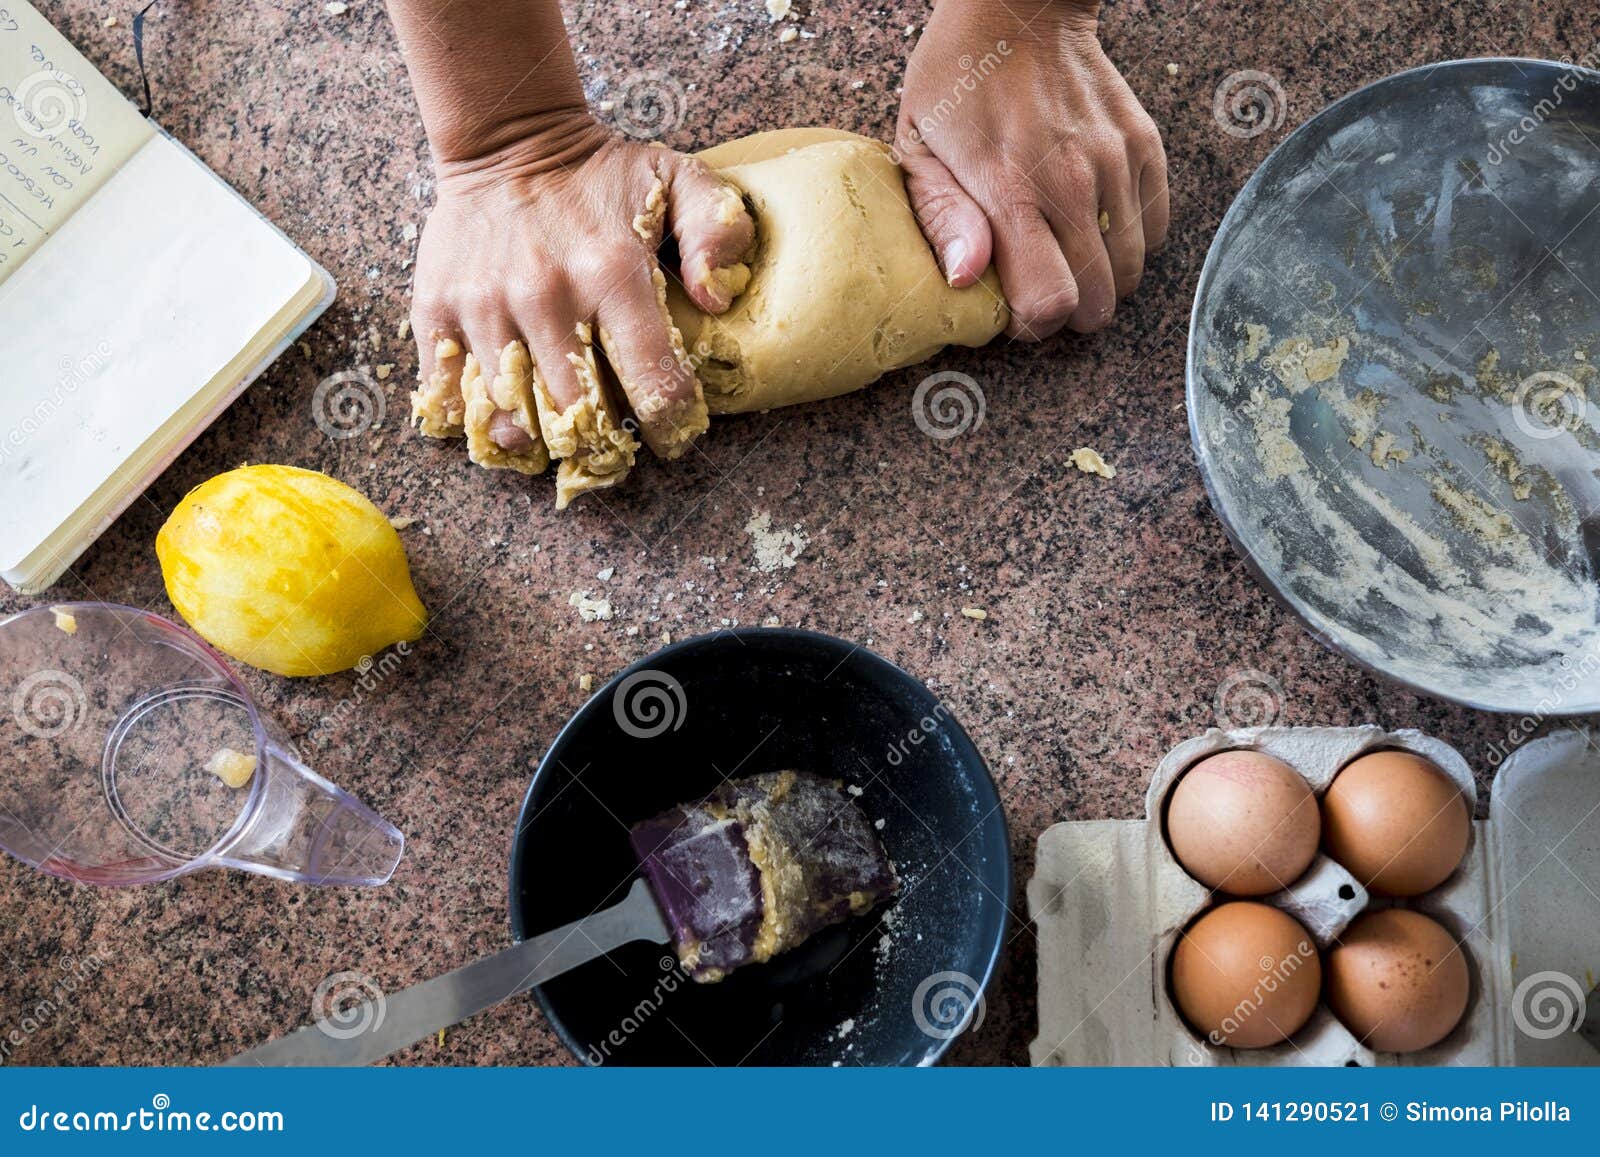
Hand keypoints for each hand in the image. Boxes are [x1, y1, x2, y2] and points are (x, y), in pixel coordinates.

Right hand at [410, 113, 754, 456]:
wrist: (507, 138)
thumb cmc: (601, 176)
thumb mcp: (677, 178)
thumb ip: (717, 229)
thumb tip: (717, 299)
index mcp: (613, 274)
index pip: (653, 383)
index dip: (671, 423)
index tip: (672, 433)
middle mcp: (546, 297)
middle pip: (579, 417)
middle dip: (603, 444)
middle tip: (614, 447)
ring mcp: (485, 306)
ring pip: (512, 420)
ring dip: (540, 442)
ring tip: (559, 437)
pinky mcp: (437, 311)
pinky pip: (450, 398)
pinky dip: (476, 421)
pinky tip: (503, 417)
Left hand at [896, 0, 1168, 339]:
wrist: (1018, 9)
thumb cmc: (956, 82)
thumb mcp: (918, 150)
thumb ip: (943, 221)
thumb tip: (967, 280)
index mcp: (1010, 189)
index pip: (1051, 301)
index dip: (1034, 324)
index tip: (1016, 312)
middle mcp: (1073, 181)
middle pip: (1098, 300)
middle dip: (1069, 313)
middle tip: (1042, 287)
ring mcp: (1116, 163)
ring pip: (1132, 272)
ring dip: (1102, 280)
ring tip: (1067, 255)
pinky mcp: (1145, 147)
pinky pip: (1157, 228)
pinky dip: (1131, 241)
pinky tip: (1096, 225)